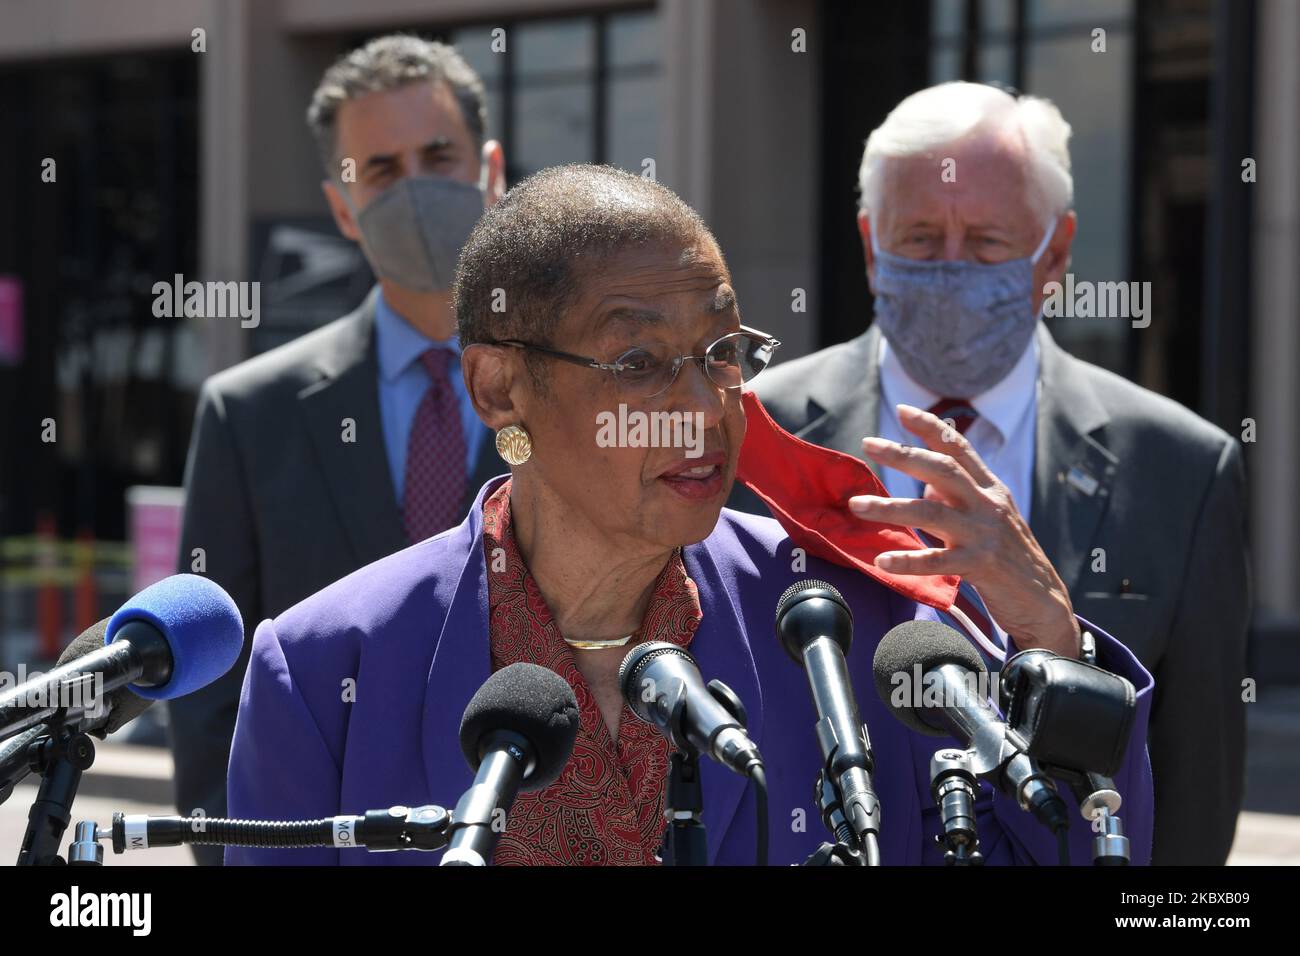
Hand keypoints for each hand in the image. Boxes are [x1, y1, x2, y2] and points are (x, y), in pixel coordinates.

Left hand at [848, 403, 1080, 657]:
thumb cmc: (1009, 557)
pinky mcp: (980, 566)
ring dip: (890, 507)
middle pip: (942, 469)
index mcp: (989, 489)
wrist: (1044, 601)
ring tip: (857, 506)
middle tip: (869, 443)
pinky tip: (882, 561)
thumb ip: (960, 499)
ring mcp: (984, 534)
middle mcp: (987, 505)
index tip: (902, 410)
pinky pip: (936, 561)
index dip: (931, 427)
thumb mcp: (990, 517)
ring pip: (930, 513)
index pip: (958, 448)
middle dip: (903, 454)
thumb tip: (926, 486)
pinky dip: (908, 561)